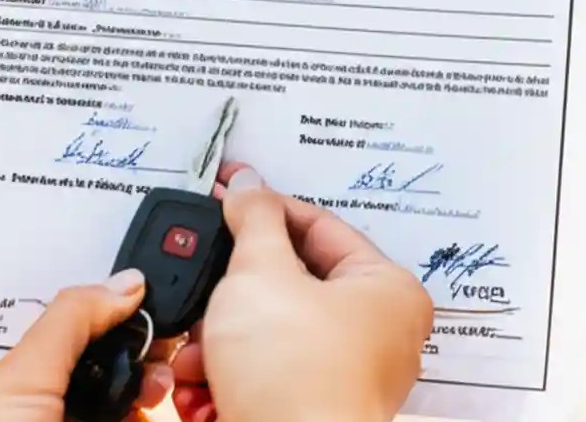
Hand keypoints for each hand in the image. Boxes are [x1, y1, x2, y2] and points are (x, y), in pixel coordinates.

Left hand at [0, 270, 173, 421]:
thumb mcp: (14, 384)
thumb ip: (68, 324)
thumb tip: (123, 281)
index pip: (57, 339)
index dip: (107, 321)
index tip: (149, 306)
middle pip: (95, 375)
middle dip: (137, 361)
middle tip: (167, 359)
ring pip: (117, 410)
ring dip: (149, 392)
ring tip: (164, 392)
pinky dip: (147, 417)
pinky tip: (164, 410)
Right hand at [171, 163, 434, 421]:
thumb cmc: (297, 377)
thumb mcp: (260, 274)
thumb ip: (252, 222)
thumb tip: (248, 186)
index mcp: (386, 289)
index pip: (319, 226)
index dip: (265, 208)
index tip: (231, 196)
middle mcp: (376, 334)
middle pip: (288, 287)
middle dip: (231, 298)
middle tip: (205, 292)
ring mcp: (344, 378)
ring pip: (267, 336)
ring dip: (219, 345)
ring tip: (199, 358)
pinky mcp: (310, 412)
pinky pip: (264, 378)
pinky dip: (227, 381)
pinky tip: (204, 392)